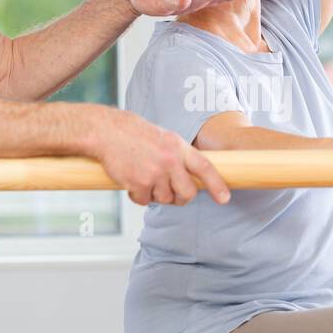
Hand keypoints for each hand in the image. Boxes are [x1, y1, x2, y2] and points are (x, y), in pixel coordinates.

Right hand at [92, 110, 230, 206]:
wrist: (107, 131)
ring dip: (155, 195)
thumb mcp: (165, 138)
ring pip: (164, 199)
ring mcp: (155, 173)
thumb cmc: (135, 135)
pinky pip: (144, 201)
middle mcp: (170, 160)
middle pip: (187, 193)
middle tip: (172, 195)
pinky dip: (138, 196)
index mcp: (179, 147)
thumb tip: (191, 178)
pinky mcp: (138, 183)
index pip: (205, 168)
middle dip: (181, 198)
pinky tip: (131, 181)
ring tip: (145, 178)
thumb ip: (179, 156)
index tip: (225, 198)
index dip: (217, 185)